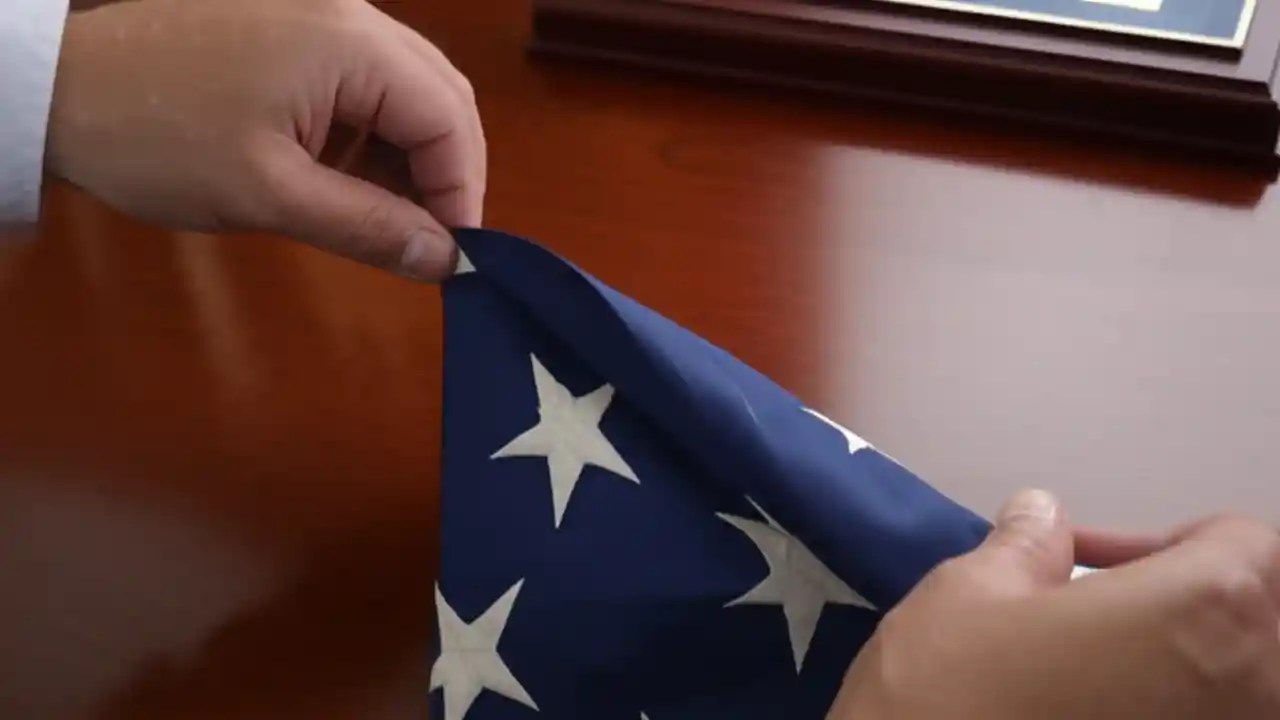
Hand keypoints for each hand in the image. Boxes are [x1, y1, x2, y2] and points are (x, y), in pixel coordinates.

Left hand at [47, 0, 482, 281]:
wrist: (57, 89)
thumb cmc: (158, 140)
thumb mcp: (270, 195)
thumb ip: (370, 227)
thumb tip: (446, 261)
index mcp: (350, 42)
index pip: (448, 118)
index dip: (462, 192)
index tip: (454, 257)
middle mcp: (348, 13)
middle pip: (439, 94)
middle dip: (445, 172)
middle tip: (431, 241)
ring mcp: (320, 12)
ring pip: (405, 87)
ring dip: (410, 155)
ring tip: (386, 217)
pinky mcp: (293, 24)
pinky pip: (363, 79)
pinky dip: (372, 132)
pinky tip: (348, 177)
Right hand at [828, 490, 1279, 719]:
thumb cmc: (946, 697)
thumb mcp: (971, 591)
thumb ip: (1029, 546)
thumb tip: (1042, 518)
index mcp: (1200, 612)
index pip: (1250, 548)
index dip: (1173, 541)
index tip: (1099, 559)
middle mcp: (1241, 689)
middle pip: (1256, 621)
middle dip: (1186, 602)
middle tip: (1098, 607)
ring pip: (1236, 686)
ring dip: (1179, 665)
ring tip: (1089, 665)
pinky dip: (1164, 710)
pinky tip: (1086, 712)